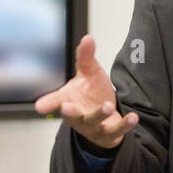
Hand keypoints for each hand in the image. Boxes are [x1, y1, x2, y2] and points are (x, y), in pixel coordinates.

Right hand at [34, 35, 138, 149]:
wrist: (107, 116)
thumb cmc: (92, 94)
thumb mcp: (89, 73)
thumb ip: (85, 57)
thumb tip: (87, 38)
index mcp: (68, 100)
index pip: (56, 101)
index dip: (47, 103)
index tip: (39, 106)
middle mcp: (78, 116)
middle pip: (73, 116)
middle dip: (70, 112)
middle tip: (67, 107)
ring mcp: (93, 126)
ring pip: (93, 123)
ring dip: (99, 115)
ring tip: (107, 106)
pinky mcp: (109, 134)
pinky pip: (116, 131)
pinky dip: (124, 125)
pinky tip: (133, 117)